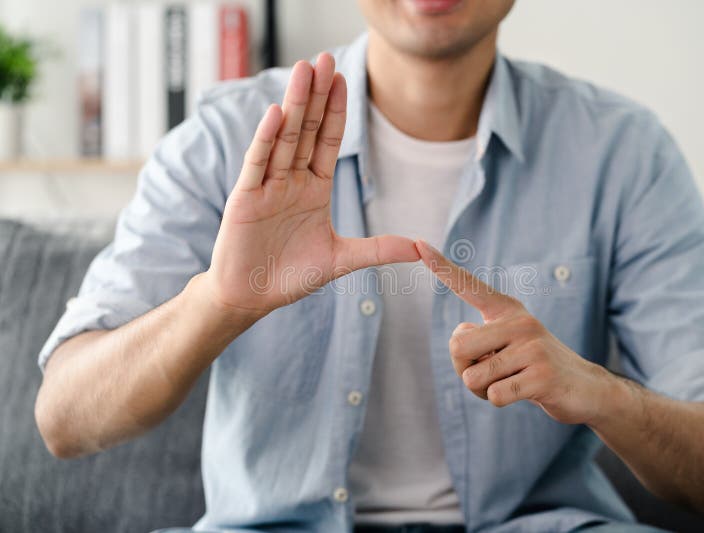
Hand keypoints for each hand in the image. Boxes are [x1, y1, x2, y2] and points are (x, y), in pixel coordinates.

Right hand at [204, 54, 418, 317]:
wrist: (252, 296)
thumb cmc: (291, 276)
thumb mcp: (342, 259)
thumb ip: (379, 249)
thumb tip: (421, 248)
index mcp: (314, 189)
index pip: (328, 141)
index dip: (337, 111)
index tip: (345, 79)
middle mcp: (291, 181)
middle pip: (307, 130)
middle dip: (317, 95)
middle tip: (325, 58)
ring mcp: (267, 186)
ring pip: (284, 138)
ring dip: (295, 105)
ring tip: (304, 70)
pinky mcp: (245, 199)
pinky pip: (258, 164)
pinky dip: (266, 140)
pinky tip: (277, 114)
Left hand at [416, 240, 613, 424]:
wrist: (585, 389)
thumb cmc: (531, 367)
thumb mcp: (504, 346)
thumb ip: (476, 341)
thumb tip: (460, 338)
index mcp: (507, 310)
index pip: (468, 286)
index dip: (441, 266)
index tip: (418, 243)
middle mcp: (520, 322)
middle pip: (457, 346)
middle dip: (463, 369)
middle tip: (489, 373)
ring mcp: (533, 348)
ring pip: (473, 377)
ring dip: (482, 390)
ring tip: (511, 382)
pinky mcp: (542, 376)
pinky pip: (494, 395)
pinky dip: (498, 401)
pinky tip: (523, 393)